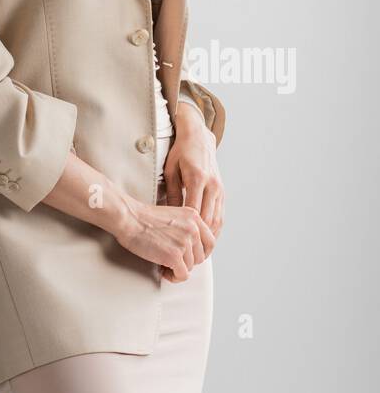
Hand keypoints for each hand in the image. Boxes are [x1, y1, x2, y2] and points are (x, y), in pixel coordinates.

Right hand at [113, 192, 216, 283]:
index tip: (190, 258)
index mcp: (194, 217)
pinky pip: (182, 276)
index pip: (210, 242)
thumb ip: (187, 228)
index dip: (200, 254)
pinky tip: (162, 270)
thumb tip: (193, 250)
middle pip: (201, 257)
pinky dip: (173, 277)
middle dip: (186, 262)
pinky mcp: (175, 256)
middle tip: (171, 260)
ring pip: (191, 268)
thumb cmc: (143, 218)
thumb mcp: (173, 216)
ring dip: (177, 269)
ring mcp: (185, 242)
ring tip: (163, 263)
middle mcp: (193, 228)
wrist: (128, 218)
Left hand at [164, 106, 224, 239]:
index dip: (188, 231)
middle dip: (200, 240)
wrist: (199, 137)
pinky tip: (208, 238)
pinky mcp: (222, 190)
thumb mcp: (170, 171)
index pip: (194, 211)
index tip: (180, 244)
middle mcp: (212, 185)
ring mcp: (219, 188)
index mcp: (197, 179)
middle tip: (190, 255)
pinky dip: (215, 228)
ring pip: (217, 219)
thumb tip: (170, 218)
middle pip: (208, 219)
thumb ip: (171, 194)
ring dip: (210, 237)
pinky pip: (221, 214)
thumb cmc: (180, 153)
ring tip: (200, 252)